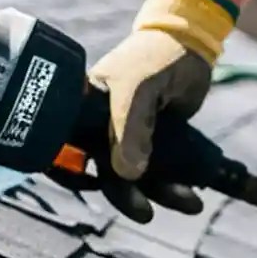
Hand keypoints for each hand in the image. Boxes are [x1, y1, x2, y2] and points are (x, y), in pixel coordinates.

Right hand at [77, 29, 212, 222]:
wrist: (193, 44)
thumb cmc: (154, 57)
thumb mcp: (139, 88)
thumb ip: (130, 128)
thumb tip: (127, 174)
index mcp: (81, 109)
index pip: (63, 148)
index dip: (68, 173)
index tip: (89, 187)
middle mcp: (99, 125)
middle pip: (104, 170)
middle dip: (126, 195)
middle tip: (146, 213)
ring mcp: (127, 135)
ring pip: (135, 175)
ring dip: (159, 192)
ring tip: (191, 203)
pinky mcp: (153, 141)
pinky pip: (157, 170)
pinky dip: (172, 185)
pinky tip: (190, 194)